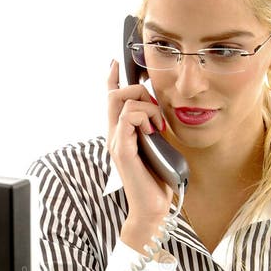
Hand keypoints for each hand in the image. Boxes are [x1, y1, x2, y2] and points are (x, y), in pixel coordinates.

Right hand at [107, 60, 172, 250]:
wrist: (153, 208)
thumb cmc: (157, 180)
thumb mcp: (157, 146)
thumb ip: (152, 128)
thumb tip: (159, 110)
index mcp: (121, 134)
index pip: (111, 99)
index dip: (112, 78)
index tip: (115, 62)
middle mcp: (114, 135)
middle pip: (115, 93)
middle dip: (138, 89)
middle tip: (156, 108)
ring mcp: (116, 142)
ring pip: (123, 101)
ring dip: (147, 106)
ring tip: (157, 126)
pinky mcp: (122, 149)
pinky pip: (128, 117)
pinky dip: (144, 117)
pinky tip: (153, 131)